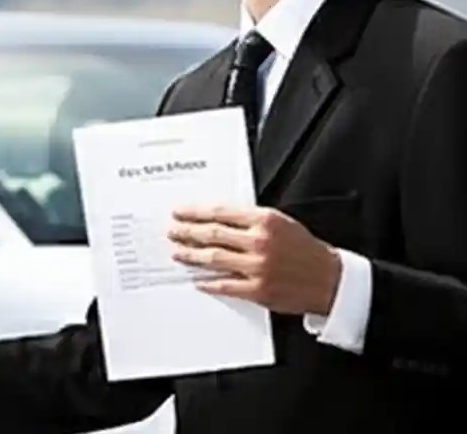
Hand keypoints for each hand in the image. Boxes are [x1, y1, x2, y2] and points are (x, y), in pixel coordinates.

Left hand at [169, 204, 340, 315]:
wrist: (331, 279)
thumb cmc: (306, 250)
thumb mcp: (281, 222)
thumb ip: (250, 220)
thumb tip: (216, 219)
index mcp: (265, 220)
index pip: (219, 212)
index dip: (194, 212)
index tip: (180, 212)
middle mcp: (259, 242)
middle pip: (211, 234)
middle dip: (187, 232)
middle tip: (172, 231)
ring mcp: (257, 267)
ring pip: (213, 259)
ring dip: (190, 255)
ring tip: (177, 252)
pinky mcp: (258, 290)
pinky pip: (224, 285)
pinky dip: (207, 282)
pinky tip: (196, 279)